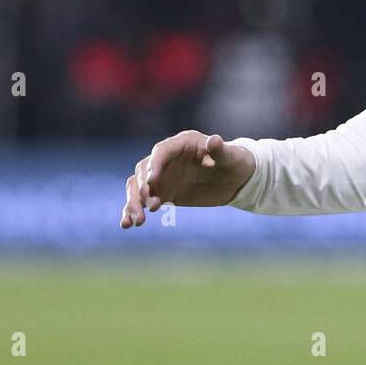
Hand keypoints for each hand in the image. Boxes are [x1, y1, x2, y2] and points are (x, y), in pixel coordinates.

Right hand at [120, 130, 256, 228]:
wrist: (238, 179)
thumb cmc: (236, 162)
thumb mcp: (232, 157)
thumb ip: (220, 151)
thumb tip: (214, 140)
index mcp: (182, 143)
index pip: (161, 151)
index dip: (154, 165)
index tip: (152, 182)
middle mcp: (167, 158)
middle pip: (144, 170)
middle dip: (143, 188)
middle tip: (152, 206)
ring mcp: (163, 176)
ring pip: (137, 186)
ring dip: (133, 202)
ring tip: (137, 221)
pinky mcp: (163, 193)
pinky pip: (142, 201)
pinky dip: (133, 211)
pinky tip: (127, 224)